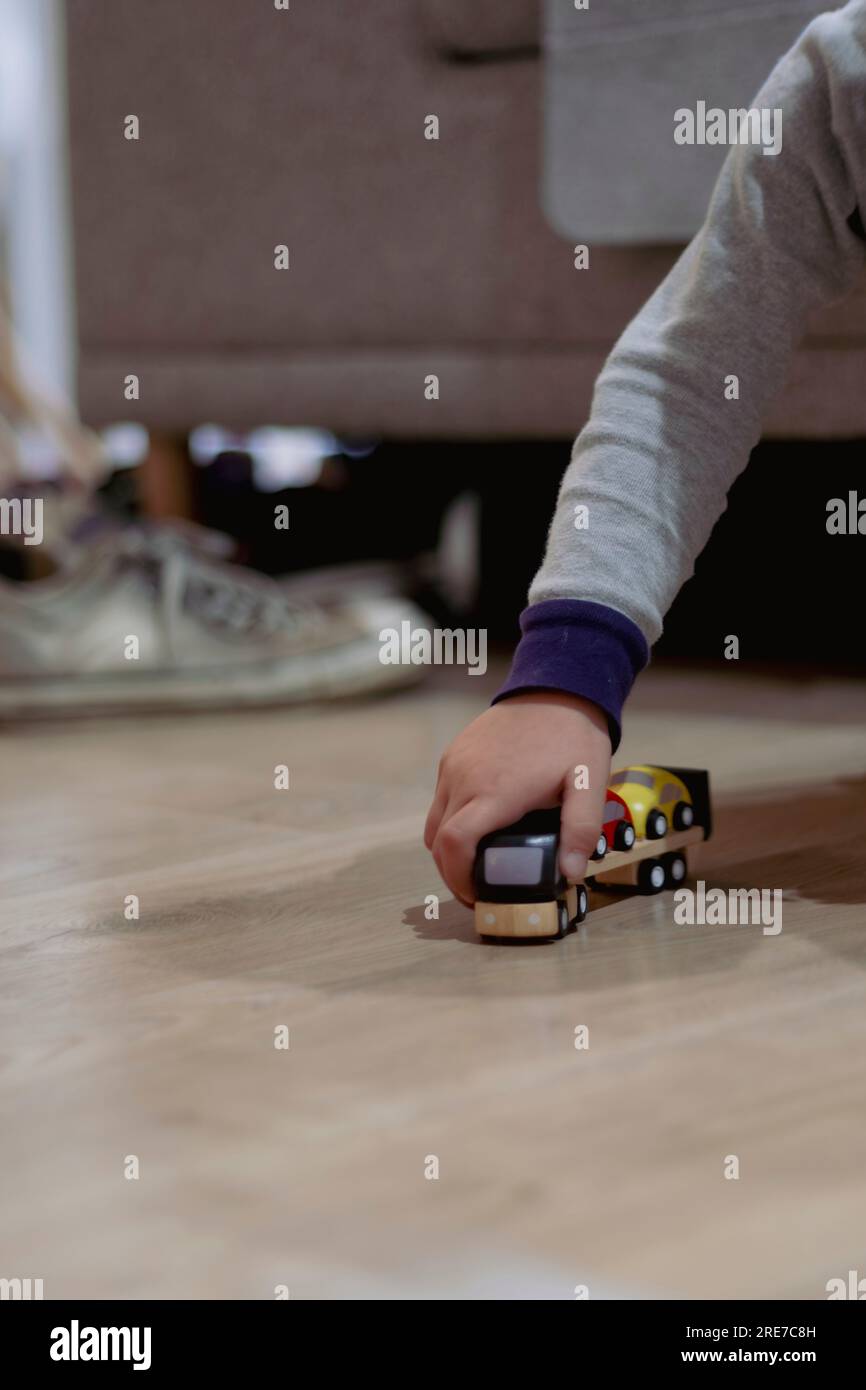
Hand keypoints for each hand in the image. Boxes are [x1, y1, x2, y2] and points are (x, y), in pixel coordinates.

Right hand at [424, 692, 612, 905]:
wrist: (556, 686)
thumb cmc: (574, 737)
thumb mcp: (589, 784)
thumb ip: (580, 830)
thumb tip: (570, 873)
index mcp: (495, 792)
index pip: (454, 846)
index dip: (457, 879)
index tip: (476, 896)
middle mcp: (464, 779)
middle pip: (438, 842)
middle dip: (452, 872)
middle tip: (478, 889)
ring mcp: (454, 765)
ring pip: (434, 822)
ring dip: (449, 848)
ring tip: (478, 861)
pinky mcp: (453, 755)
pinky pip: (441, 798)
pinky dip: (450, 821)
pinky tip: (481, 824)